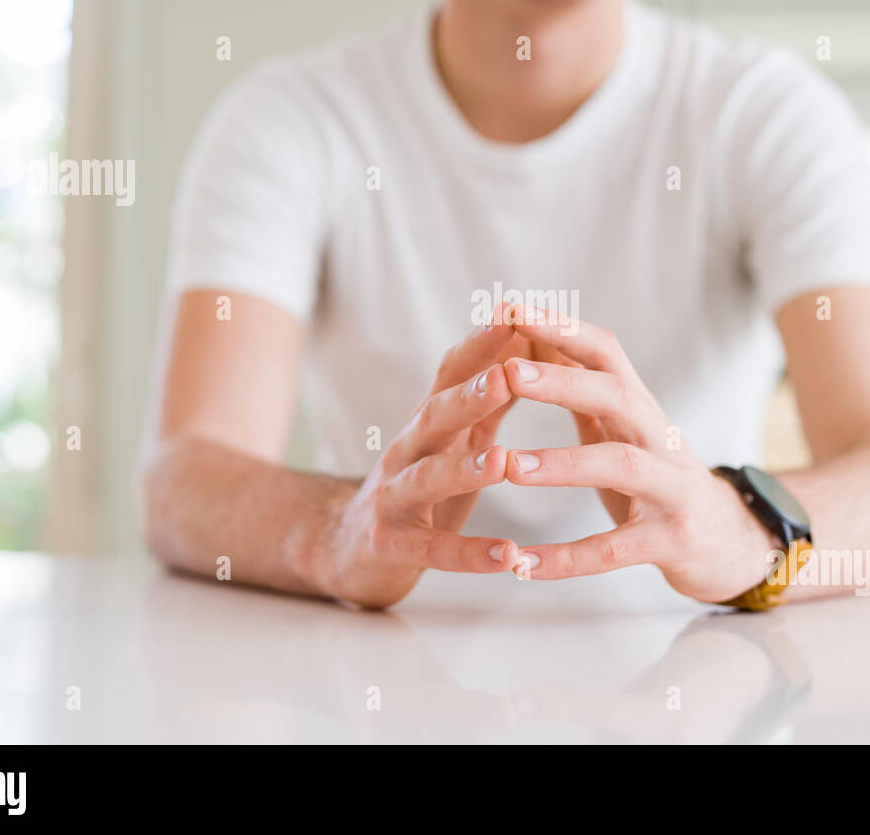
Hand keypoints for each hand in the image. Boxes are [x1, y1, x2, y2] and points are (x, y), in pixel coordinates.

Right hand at [321, 317, 527, 607]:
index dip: (480, 344)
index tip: (515, 313)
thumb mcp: (450, 442)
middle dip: (469, 395)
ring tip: (503, 462)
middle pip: (434, 417)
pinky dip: (469, 554)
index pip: (451, 374)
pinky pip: (432, 550)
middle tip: (507, 375)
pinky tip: (508, 556)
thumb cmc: (416, 487)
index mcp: (427, 424)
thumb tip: (527, 348)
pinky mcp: (390, 546)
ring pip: (426, 479)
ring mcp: (392, 499)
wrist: (341, 546)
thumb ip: (486, 404)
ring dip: (463, 470)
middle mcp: (406, 452)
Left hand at [500, 308, 778, 602]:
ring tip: (509, 467)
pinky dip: (568, 559)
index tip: (510, 308)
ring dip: (563, 463)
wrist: (735, 544)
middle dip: (562, 382)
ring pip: (621, 465)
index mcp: (643, 410)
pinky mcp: (672, 542)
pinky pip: (614, 550)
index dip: (562, 328)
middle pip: (617, 396)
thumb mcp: (629, 435)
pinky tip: (522, 565)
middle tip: (509, 373)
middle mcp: (662, 441)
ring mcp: (672, 491)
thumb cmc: (663, 484)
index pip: (606, 353)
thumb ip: (590, 397)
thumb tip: (541, 342)